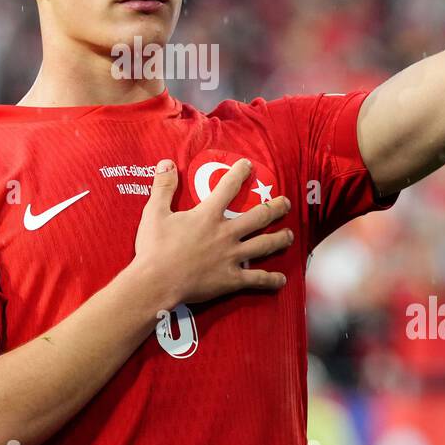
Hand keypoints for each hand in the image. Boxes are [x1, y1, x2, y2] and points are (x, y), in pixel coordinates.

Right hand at [132, 158, 293, 305]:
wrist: (156, 282)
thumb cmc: (154, 247)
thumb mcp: (154, 212)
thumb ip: (163, 186)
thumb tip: (166, 162)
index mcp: (209, 215)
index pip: (229, 187)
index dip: (240, 173)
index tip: (249, 166)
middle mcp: (226, 233)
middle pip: (259, 216)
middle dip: (276, 207)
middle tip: (286, 203)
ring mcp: (232, 257)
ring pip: (264, 245)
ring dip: (280, 239)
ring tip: (290, 235)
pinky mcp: (231, 279)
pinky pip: (257, 279)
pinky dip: (271, 280)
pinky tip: (281, 280)